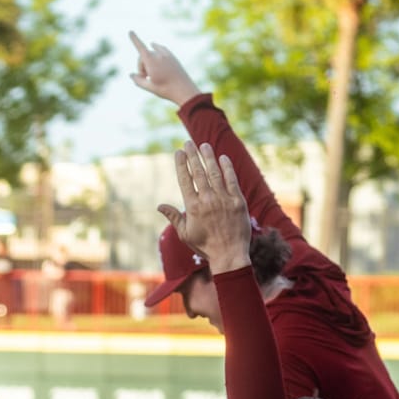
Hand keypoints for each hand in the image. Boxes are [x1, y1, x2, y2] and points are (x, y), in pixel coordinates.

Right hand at [128, 32, 203, 106]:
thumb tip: (131, 75)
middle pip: (143, 56)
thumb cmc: (166, 90)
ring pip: (152, 53)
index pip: (140, 47)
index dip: (134, 39)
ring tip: (153, 73)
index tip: (130, 31)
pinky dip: (156, 49)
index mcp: (151, 62)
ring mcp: (167, 55)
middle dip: (141, 65)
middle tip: (145, 78)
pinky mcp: (172, 56)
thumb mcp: (150, 87)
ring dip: (149, 60)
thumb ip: (138, 80)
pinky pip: (161, 48)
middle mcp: (159, 55)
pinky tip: (154, 46)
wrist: (185, 90)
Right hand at [159, 142, 250, 274]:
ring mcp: (224, 200)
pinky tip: (223, 158)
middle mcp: (207, 200)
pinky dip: (227, 168)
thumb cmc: (205, 246)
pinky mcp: (238, 202)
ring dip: (208, 157)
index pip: (185, 180)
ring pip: (215, 173)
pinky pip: (232, 180)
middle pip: (198, 172)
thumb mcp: (185, 234)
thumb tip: (160, 206)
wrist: (229, 256)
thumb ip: (174, 217)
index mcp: (192, 207)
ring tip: (204, 145)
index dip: (181, 164)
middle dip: (193, 155)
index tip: (178, 152)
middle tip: (188, 142)